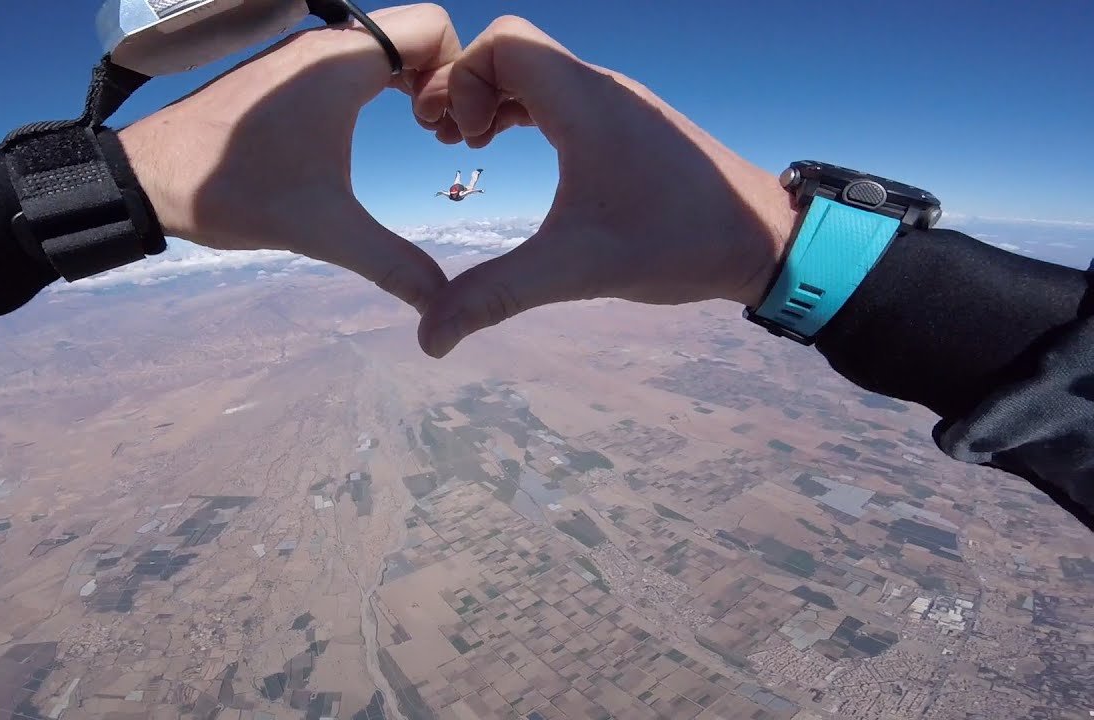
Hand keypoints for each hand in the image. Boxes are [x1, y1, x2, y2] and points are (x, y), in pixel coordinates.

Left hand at [117, 4, 462, 312]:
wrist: (148, 176)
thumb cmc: (229, 192)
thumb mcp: (323, 231)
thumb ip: (392, 263)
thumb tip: (440, 305)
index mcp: (340, 64)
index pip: (434, 26)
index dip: (457, 73)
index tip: (442, 129)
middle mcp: (323, 45)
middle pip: (416, 30)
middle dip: (442, 76)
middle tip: (435, 131)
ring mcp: (301, 54)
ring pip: (385, 40)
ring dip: (411, 77)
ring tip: (414, 129)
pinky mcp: (285, 70)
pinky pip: (354, 53)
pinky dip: (379, 78)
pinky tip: (369, 125)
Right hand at [410, 17, 798, 356]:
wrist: (765, 238)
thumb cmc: (680, 242)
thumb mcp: (577, 270)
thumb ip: (496, 296)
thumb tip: (429, 339)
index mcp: (585, 103)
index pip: (502, 42)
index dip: (461, 80)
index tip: (458, 139)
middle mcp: (600, 89)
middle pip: (511, 50)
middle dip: (466, 88)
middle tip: (449, 142)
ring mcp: (616, 103)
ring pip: (536, 69)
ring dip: (494, 98)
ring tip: (472, 146)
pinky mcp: (627, 123)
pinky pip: (559, 93)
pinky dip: (524, 109)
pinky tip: (513, 149)